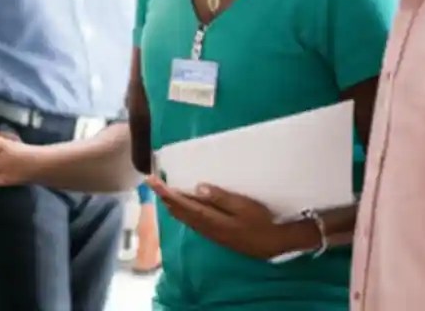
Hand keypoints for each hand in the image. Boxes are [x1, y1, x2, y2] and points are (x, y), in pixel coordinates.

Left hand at [146, 177, 315, 259]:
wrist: (272, 245)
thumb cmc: (261, 222)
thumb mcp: (244, 206)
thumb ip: (221, 198)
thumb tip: (198, 187)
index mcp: (211, 219)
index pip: (182, 203)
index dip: (165, 191)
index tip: (151, 180)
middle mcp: (206, 227)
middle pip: (179, 211)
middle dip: (165, 197)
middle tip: (152, 183)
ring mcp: (210, 233)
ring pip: (185, 218)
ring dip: (173, 204)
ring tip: (163, 192)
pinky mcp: (216, 235)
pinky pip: (193, 222)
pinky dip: (183, 212)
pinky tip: (182, 208)